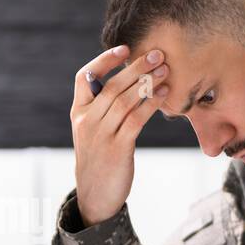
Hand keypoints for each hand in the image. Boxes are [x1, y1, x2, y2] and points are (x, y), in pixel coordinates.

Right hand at [71, 45, 169, 225]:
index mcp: (78, 113)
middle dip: (136, 67)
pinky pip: (136, 119)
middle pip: (112, 86)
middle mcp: (86, 121)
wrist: (95, 195)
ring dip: (147, 82)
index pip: (84, 77)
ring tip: (166, 70)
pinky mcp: (117, 148)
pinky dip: (151, 104)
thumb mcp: (93, 131)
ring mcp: (100, 135)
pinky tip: (164, 94)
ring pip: (125, 100)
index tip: (125, 48)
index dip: (104, 60)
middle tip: (157, 53)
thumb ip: (103, 108)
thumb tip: (129, 82)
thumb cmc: (100, 159)